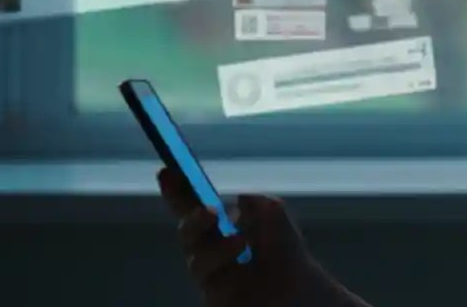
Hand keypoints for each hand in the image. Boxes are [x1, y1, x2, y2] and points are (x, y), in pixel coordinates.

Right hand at [157, 168, 331, 306]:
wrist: (300, 286)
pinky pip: (211, 288)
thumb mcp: (275, 215)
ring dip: (217, 249)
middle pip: (187, 235)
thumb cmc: (283, 248)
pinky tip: (242, 266)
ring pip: (197, 263)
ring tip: (240, 241)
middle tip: (211, 211)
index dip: (176, 191)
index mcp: (218, 225)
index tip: (166, 172)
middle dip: (193, 221)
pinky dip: (226, 274)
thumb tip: (238, 200)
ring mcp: (210, 277)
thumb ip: (256, 203)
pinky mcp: (215, 299)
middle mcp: (208, 250)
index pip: (190, 207)